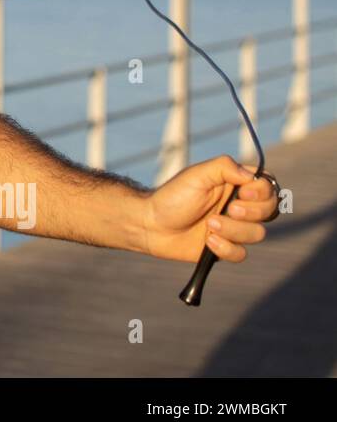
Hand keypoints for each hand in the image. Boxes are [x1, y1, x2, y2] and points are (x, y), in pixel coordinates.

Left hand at [142, 154, 279, 262]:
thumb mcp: (197, 175)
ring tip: (209, 225)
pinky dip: (226, 248)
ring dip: (234, 230)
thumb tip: (252, 175)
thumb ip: (225, 167)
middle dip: (251, 212)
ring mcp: (234, 228)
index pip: (268, 186)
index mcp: (235, 184)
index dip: (262, 192)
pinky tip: (207, 242)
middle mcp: (239, 205)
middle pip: (270, 210)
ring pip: (258, 234)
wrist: (151, 224)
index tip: (243, 193)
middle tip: (228, 210)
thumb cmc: (172, 196)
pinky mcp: (226, 248)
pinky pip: (241, 254)